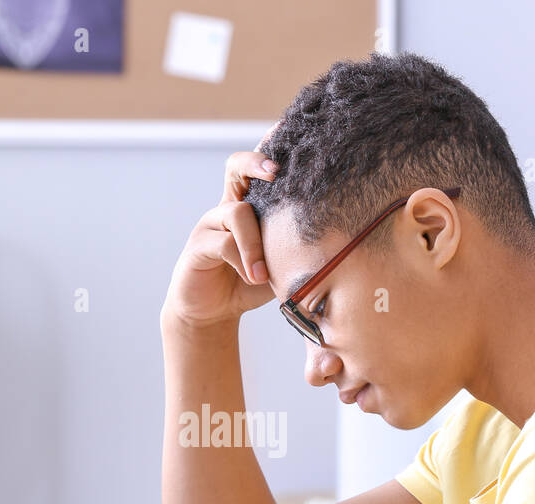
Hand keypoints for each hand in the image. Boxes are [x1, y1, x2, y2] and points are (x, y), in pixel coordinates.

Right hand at [161, 149, 280, 329]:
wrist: (213, 314)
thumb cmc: (248, 286)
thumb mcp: (279, 264)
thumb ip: (295, 248)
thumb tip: (337, 240)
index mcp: (247, 208)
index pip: (254, 169)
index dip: (267, 158)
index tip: (288, 160)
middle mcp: (225, 209)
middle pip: (236, 167)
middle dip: (257, 164)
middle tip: (276, 174)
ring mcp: (209, 225)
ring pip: (237, 212)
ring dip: (256, 244)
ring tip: (264, 275)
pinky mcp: (197, 247)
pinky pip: (224, 243)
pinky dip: (243, 261)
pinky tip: (252, 279)